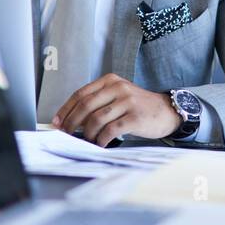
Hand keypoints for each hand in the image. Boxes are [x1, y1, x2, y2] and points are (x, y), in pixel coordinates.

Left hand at [52, 73, 181, 145]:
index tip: (57, 122)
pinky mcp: (135, 117)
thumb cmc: (138, 106)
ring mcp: (127, 102)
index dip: (66, 109)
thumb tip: (72, 120)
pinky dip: (102, 139)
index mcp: (110, 81)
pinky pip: (111, 130)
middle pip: (85, 106)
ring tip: (88, 140)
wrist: (167, 111)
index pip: (80, 94)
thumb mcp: (118, 96)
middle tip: (66, 134)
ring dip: (88, 133)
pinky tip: (101, 143)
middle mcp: (118, 88)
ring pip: (96, 119)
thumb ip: (98, 102)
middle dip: (71, 123)